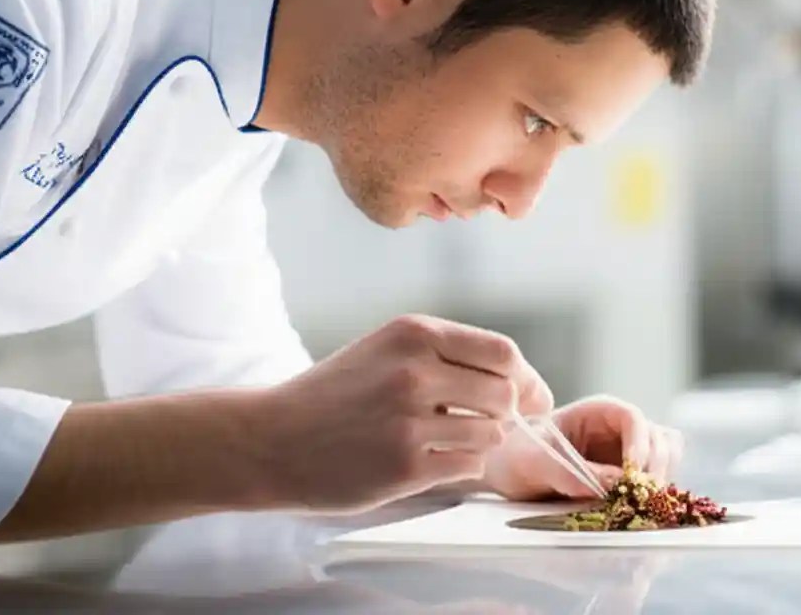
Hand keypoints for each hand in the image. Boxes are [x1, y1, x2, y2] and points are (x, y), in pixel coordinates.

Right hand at [256, 314, 553, 511]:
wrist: (269, 440)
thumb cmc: (334, 396)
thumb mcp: (386, 351)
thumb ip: (448, 357)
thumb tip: (524, 385)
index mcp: (414, 334)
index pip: (503, 352)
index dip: (526, 379)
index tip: (531, 398)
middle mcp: (415, 371)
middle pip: (506, 394)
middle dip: (506, 414)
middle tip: (483, 425)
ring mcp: (410, 420)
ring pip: (492, 433)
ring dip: (481, 442)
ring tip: (446, 442)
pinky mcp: (405, 466)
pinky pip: (469, 466)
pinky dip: (461, 467)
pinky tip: (430, 461)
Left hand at [481, 395, 684, 500]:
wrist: (509, 472)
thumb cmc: (516, 456)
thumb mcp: (532, 462)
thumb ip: (567, 471)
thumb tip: (610, 485)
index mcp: (598, 412)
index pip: (633, 419)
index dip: (638, 445)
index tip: (631, 475)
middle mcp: (620, 429)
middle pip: (659, 440)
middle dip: (653, 468)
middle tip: (637, 498)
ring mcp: (630, 452)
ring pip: (666, 458)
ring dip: (659, 480)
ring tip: (638, 504)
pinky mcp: (631, 477)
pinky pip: (657, 480)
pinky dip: (654, 494)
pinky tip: (637, 509)